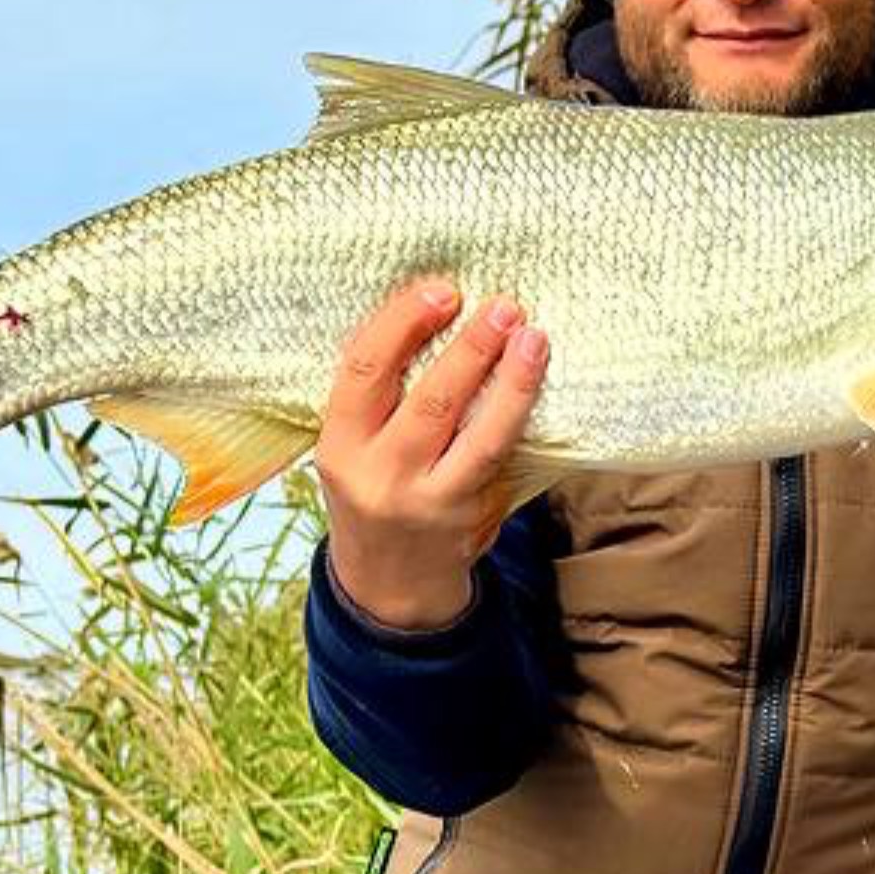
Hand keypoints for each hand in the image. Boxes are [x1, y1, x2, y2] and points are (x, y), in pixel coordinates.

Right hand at [314, 279, 549, 631]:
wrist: (389, 583)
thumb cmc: (374, 488)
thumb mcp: (352, 445)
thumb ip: (377, 393)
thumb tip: (431, 306)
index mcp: (338, 445)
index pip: (365, 370)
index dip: (403, 323)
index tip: (441, 290)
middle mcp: (379, 475)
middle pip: (430, 401)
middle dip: (471, 348)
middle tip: (503, 306)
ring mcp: (428, 501)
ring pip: (479, 435)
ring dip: (512, 382)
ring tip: (533, 338)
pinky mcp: (469, 519)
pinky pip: (500, 459)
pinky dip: (519, 416)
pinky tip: (535, 382)